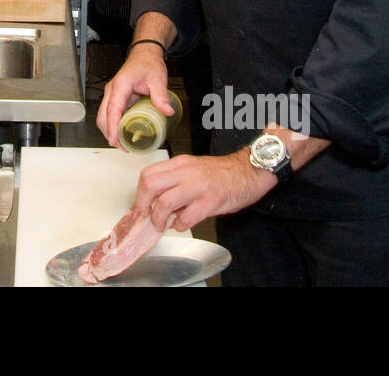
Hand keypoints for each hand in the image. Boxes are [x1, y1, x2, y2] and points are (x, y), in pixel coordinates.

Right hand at [97, 47, 171, 146]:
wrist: (144, 54)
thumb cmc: (147, 63)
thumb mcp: (157, 79)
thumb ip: (161, 96)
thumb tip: (167, 111)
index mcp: (120, 85)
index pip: (112, 109)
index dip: (112, 126)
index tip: (114, 140)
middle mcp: (112, 90)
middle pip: (103, 117)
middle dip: (109, 134)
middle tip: (123, 147)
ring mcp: (112, 94)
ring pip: (103, 117)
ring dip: (110, 131)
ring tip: (123, 144)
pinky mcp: (115, 98)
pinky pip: (110, 114)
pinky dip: (113, 125)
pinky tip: (122, 133)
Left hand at [133, 151, 274, 232]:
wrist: (248, 172)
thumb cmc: (221, 174)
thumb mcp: (193, 170)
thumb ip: (175, 183)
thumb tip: (157, 203)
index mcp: (179, 163)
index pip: (148, 174)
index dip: (139, 193)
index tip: (140, 206)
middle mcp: (186, 172)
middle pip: (150, 185)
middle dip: (142, 204)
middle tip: (145, 216)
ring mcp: (198, 186)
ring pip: (165, 201)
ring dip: (159, 218)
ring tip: (161, 225)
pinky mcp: (211, 201)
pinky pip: (187, 217)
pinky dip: (180, 225)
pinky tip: (182, 225)